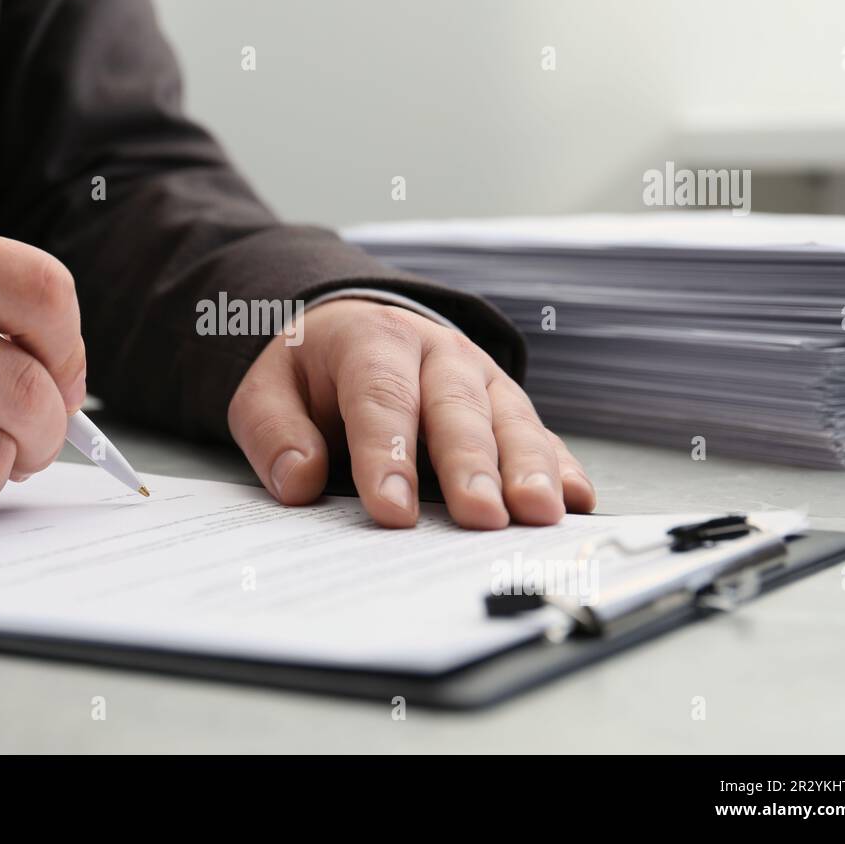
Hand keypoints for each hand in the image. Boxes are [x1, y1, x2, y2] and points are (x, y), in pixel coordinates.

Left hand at [228, 299, 595, 527]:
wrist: (352, 327)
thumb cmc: (310, 369)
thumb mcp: (267, 389)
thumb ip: (275, 433)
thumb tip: (299, 481)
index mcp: (373, 339)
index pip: (381, 398)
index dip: (387, 454)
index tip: (392, 510)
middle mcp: (437, 353)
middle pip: (456, 408)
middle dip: (471, 463)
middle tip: (481, 516)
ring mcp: (480, 378)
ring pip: (509, 419)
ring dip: (528, 467)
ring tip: (540, 513)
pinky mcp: (506, 406)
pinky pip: (539, 435)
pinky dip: (561, 466)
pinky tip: (576, 499)